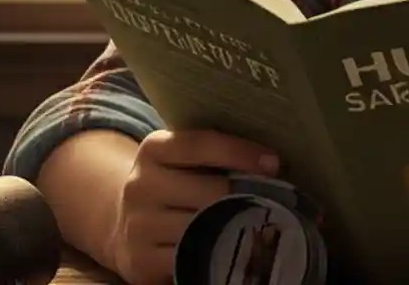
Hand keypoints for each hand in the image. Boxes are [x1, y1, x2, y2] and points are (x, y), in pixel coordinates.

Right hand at [104, 129, 280, 284]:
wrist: (128, 224)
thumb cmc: (174, 184)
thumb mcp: (182, 160)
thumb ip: (215, 153)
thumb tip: (272, 160)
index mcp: (154, 150)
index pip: (201, 145)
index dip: (240, 152)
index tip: (274, 163)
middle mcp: (141, 185)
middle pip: (209, 191)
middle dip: (248, 196)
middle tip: (280, 201)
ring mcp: (139, 226)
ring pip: (202, 228)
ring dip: (238, 227)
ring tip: (264, 224)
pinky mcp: (142, 262)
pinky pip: (191, 258)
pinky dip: (217, 255)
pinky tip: (235, 249)